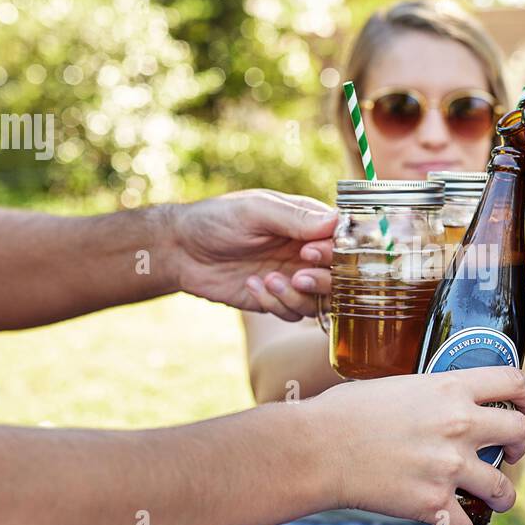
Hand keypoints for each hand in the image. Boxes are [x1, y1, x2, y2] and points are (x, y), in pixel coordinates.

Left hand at [169, 190, 335, 319]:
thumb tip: (336, 223)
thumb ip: (295, 218)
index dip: (335, 252)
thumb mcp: (255, 211)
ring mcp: (294, 278)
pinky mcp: (277, 300)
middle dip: (322, 281)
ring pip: (320, 301)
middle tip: (297, 276)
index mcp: (309, 223)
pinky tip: (252, 286)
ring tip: (268, 281)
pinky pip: (293, 313)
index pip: (344, 241)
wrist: (181, 250)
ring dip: (297, 296)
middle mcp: (307, 252)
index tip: (308, 252)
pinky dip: (275, 304)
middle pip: (340, 277)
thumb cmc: (217, 219)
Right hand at [312, 366, 524, 524]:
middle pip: (519, 434)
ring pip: (504, 489)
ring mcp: (449, 467)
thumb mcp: (397, 384)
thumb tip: (441, 398)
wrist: (317, 448)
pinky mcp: (432, 503)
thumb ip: (430, 392)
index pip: (514, 382)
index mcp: (450, 388)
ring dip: (500, 496)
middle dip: (519, 447)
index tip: (523, 406)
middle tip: (507, 454)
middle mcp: (459, 426)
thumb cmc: (344, 411)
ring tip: (490, 498)